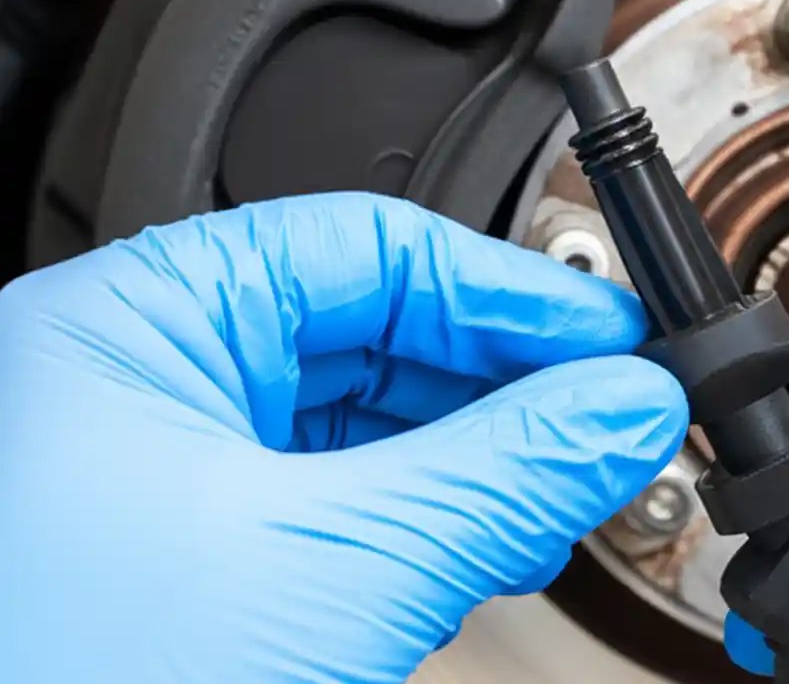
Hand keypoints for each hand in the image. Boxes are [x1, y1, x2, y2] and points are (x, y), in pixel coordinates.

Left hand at [0, 193, 687, 682]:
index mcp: (138, 325)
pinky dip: (427, 520)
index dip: (508, 293)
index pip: (370, 251)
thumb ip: (503, 474)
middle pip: (376, 333)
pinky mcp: (200, 558)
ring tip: (560, 492)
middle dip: (503, 384)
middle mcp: (149, 385)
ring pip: (364, 425)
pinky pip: (340, 502)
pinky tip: (485, 547)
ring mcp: (170, 476)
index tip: (609, 340)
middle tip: (606, 417)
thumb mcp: (335, 564)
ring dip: (477, 459)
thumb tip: (623, 408)